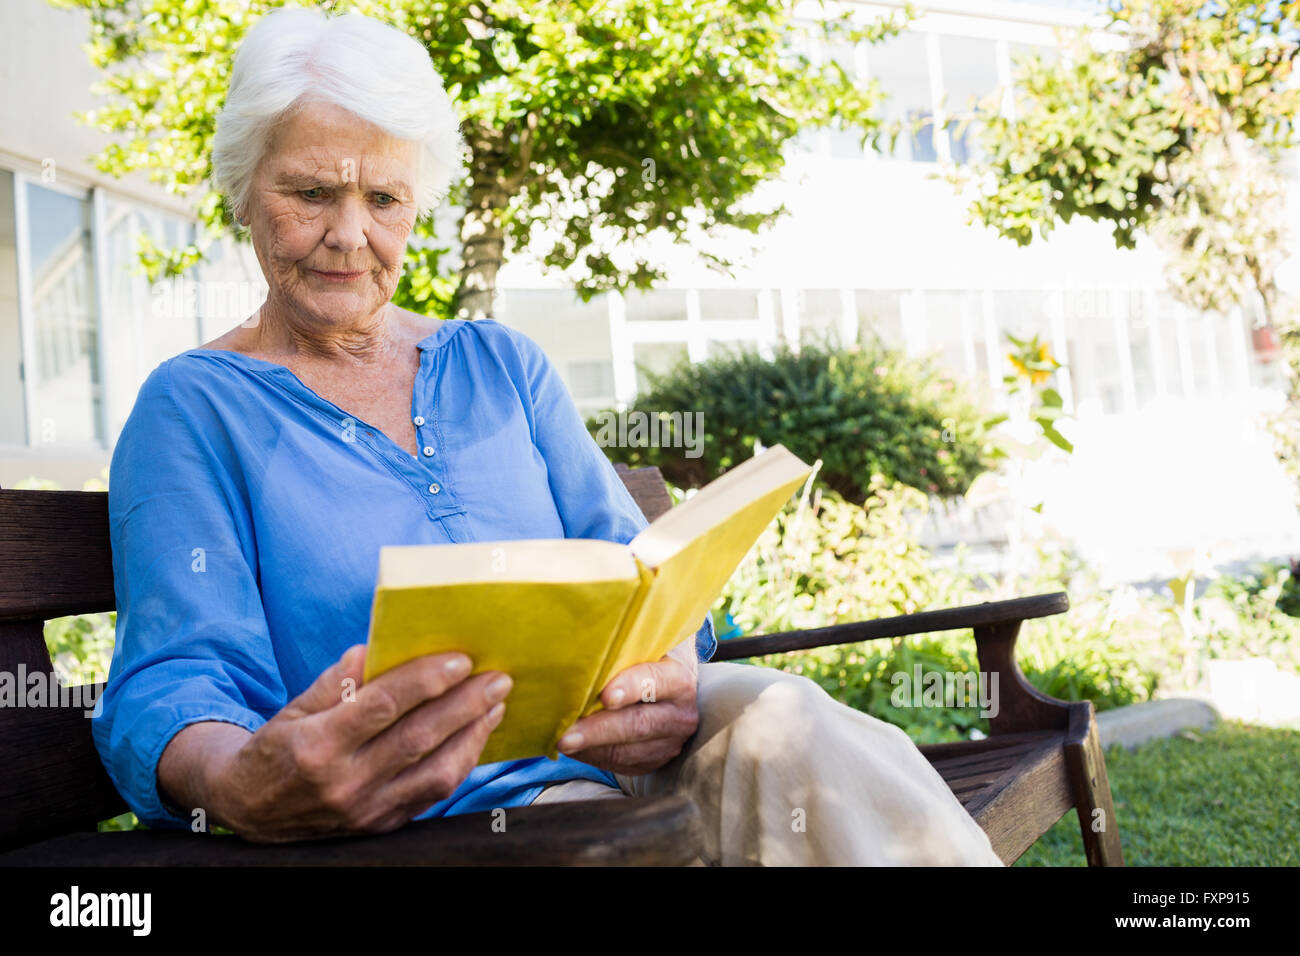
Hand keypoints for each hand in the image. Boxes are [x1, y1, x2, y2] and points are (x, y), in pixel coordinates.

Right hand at [161, 644, 511, 842]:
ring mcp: (366, 810)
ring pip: (436, 772)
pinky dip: (460, 762)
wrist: (251, 812)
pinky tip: (475, 735)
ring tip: (496, 703)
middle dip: (466, 704)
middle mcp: (345, 783)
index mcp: (318, 746)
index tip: (460, 659)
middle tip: (498, 677)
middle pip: (419, 738)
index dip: (425, 681)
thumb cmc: (278, 749)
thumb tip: (375, 649)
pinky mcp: (382, 825)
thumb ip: (336, 681)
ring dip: (473, 734)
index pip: (383, 706)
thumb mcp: (295, 709)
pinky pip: (433, 793)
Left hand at [554, 637, 698, 775]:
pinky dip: (592, 756)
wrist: (673, 687)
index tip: (606, 696)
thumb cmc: (651, 658)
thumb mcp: (650, 645)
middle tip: (566, 735)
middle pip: (637, 725)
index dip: (631, 688)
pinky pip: (619, 763)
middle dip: (598, 730)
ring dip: (590, 747)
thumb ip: (627, 645)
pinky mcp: (652, 761)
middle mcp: (680, 715)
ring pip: (626, 751)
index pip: (656, 682)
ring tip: (561, 742)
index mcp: (679, 679)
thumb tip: (585, 645)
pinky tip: (573, 747)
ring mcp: (669, 743)